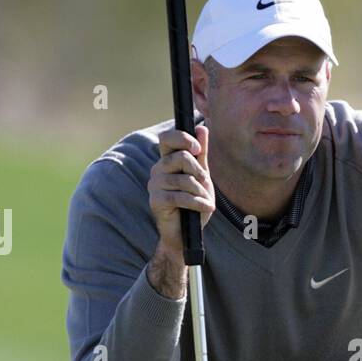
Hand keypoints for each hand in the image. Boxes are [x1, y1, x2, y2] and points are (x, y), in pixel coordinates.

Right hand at [148, 124, 213, 258]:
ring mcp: (154, 185)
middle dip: (199, 171)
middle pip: (181, 157)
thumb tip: (202, 127)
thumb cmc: (193, 203)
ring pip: (183, 179)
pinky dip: (198, 203)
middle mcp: (157, 170)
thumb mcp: (201, 176)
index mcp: (167, 160)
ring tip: (206, 201)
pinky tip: (207, 208)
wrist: (186, 233)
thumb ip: (201, 154)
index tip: (197, 149)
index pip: (167, 138)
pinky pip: (180, 197)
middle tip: (204, 183)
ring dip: (201, 191)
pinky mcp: (155, 201)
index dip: (182, 138)